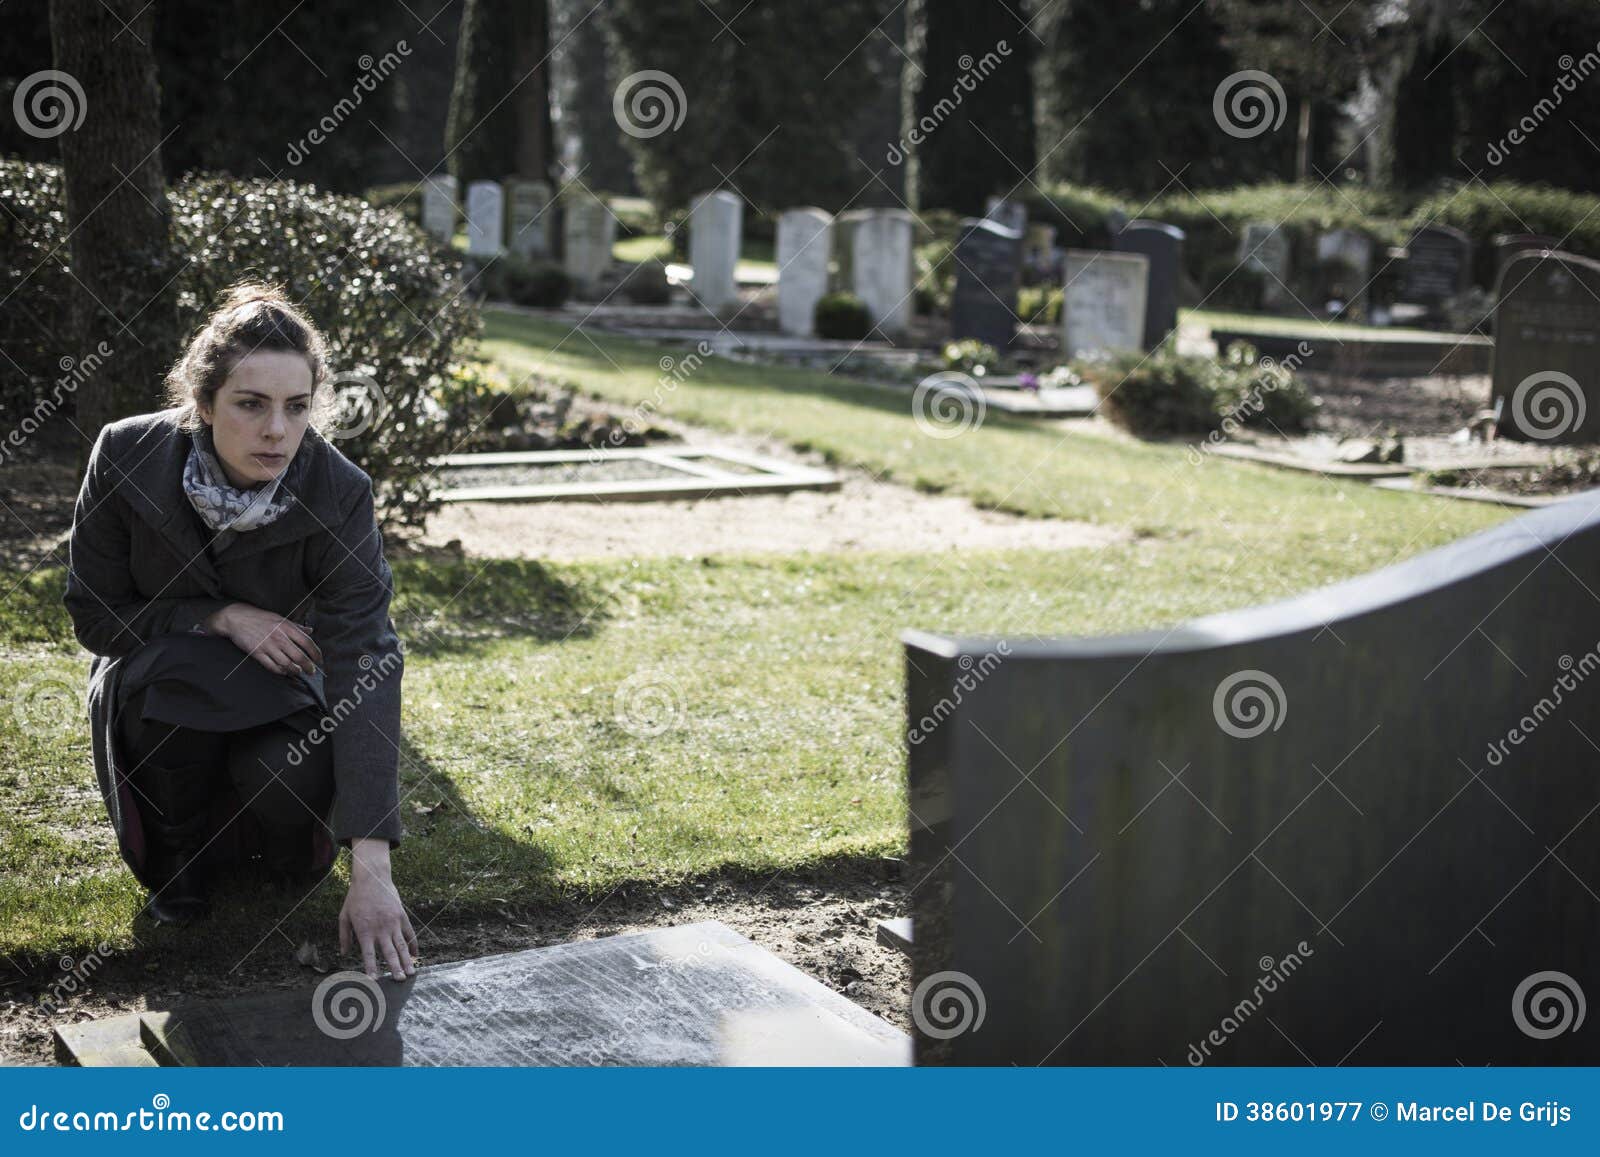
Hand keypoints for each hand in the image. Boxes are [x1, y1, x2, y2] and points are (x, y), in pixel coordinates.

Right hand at [207, 602, 322, 675]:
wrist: (237, 618)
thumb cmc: (261, 618)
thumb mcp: (280, 618)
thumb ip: (296, 626)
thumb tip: (311, 630)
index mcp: (286, 627)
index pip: (307, 642)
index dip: (316, 653)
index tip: (319, 660)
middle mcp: (279, 637)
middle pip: (299, 656)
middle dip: (308, 666)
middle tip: (311, 672)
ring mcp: (267, 646)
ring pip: (286, 664)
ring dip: (294, 671)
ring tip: (298, 672)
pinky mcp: (257, 653)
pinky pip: (272, 666)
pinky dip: (280, 671)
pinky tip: (284, 672)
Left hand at [339, 838, 417, 980]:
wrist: (372, 878)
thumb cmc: (355, 898)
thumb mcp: (344, 917)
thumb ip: (345, 936)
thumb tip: (344, 954)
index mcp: (365, 931)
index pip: (368, 954)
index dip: (371, 968)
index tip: (374, 981)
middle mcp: (380, 929)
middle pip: (389, 952)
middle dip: (395, 968)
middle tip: (400, 981)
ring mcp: (393, 922)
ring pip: (402, 945)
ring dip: (406, 960)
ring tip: (411, 972)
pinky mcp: (402, 916)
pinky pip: (409, 933)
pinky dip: (413, 944)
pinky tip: (416, 955)